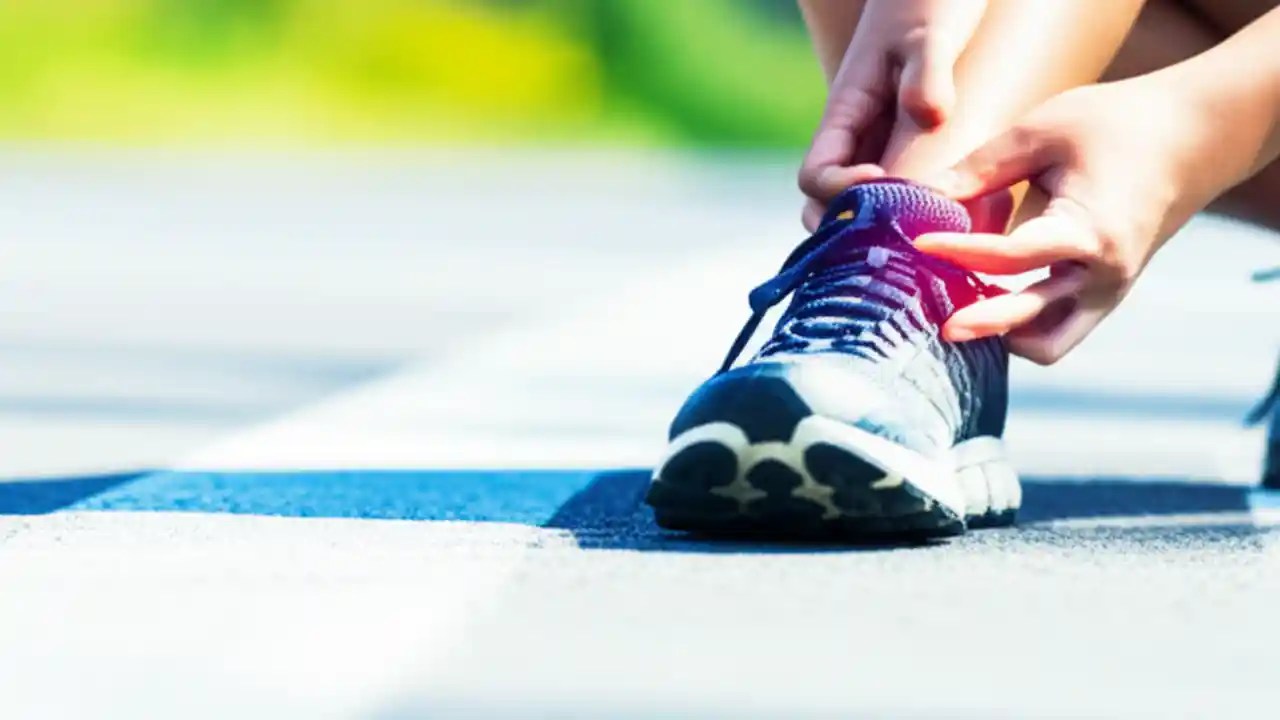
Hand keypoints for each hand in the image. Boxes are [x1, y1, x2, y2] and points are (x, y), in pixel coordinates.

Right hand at [799, 0, 986, 229]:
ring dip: (894, 232)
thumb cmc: (930, 2)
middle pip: (829, 209)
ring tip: (947, 234)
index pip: (816, 180)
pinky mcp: (909, 154)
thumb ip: (926, 74)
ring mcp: (878, 150)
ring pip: (866, 211)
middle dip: (860, 231)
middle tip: (914, 234)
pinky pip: (905, 200)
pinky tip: (974, 218)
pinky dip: (927, 218)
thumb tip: (929, 118)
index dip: (843, 193)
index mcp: (844, 116)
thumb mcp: (930, 34)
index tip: (886, 182)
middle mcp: (854, 143)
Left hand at [916, 75, 1215, 363]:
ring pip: (1048, 344)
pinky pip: (1059, 330)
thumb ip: (981, 168)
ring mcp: (1108, 291)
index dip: (957, 253)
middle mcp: (1103, 275)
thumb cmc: (1116, 124)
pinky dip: (1023, 326)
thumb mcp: (1043, 131)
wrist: (1194, 135)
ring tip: (957, 306)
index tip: (916, 243)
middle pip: (1031, 324)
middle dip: (979, 323)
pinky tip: (984, 300)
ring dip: (1003, 334)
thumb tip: (921, 196)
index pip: (1009, 258)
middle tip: (933, 317)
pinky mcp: (1105, 293)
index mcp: (1089, 232)